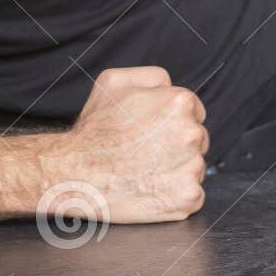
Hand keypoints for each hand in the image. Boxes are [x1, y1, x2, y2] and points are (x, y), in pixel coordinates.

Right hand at [52, 66, 208, 223]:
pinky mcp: (188, 197)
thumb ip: (152, 77)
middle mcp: (192, 133)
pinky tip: (151, 188)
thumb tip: (170, 86)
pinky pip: (193, 194)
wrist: (77, 174)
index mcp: (180, 103)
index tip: (152, 132)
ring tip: (144, 170)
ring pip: (195, 167)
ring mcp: (192, 167)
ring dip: (176, 169)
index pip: (194, 111)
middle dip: (177, 144)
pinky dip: (176, 194)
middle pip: (198, 139)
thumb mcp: (113, 82)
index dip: (172, 121)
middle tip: (145, 152)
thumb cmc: (94, 129)